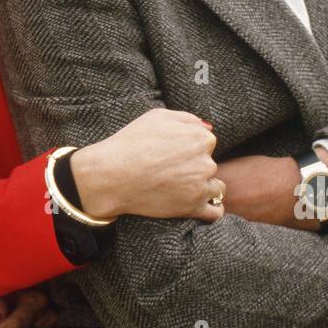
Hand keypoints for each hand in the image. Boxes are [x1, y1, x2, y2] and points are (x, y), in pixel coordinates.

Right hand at [71, 108, 222, 222]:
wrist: (111, 175)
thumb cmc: (131, 142)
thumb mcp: (158, 116)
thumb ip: (187, 118)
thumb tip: (208, 128)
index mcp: (200, 138)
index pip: (206, 142)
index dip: (189, 147)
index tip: (173, 153)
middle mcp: (206, 162)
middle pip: (209, 164)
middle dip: (195, 167)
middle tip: (170, 170)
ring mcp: (201, 187)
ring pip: (215, 187)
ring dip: (204, 187)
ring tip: (182, 188)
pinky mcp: (193, 208)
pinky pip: (215, 211)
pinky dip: (212, 209)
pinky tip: (202, 205)